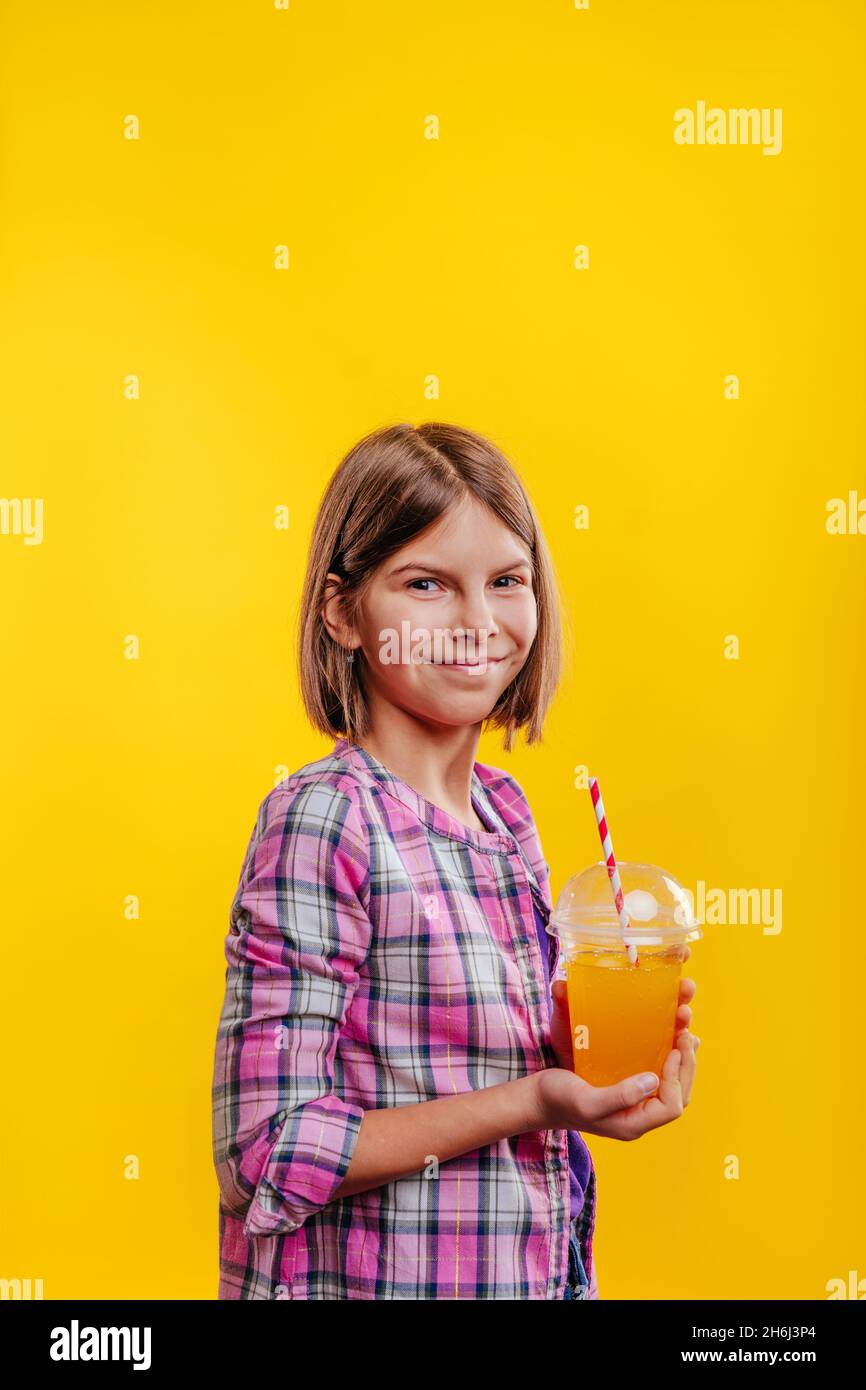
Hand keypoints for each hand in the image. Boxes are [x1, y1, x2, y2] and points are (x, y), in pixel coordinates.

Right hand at [543, 945, 699, 1138]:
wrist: (537, 1099)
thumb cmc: (558, 1100)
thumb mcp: (586, 1100)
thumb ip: (620, 1096)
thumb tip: (654, 1080)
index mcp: (631, 1123)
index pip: (671, 1105)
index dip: (678, 1077)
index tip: (674, 1047)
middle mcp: (637, 1116)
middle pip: (678, 1096)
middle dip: (687, 1065)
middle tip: (687, 1035)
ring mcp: (633, 1104)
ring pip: (671, 1087)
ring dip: (682, 1062)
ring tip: (686, 1035)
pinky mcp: (626, 1089)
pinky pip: (657, 1077)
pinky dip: (668, 1059)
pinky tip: (669, 1041)